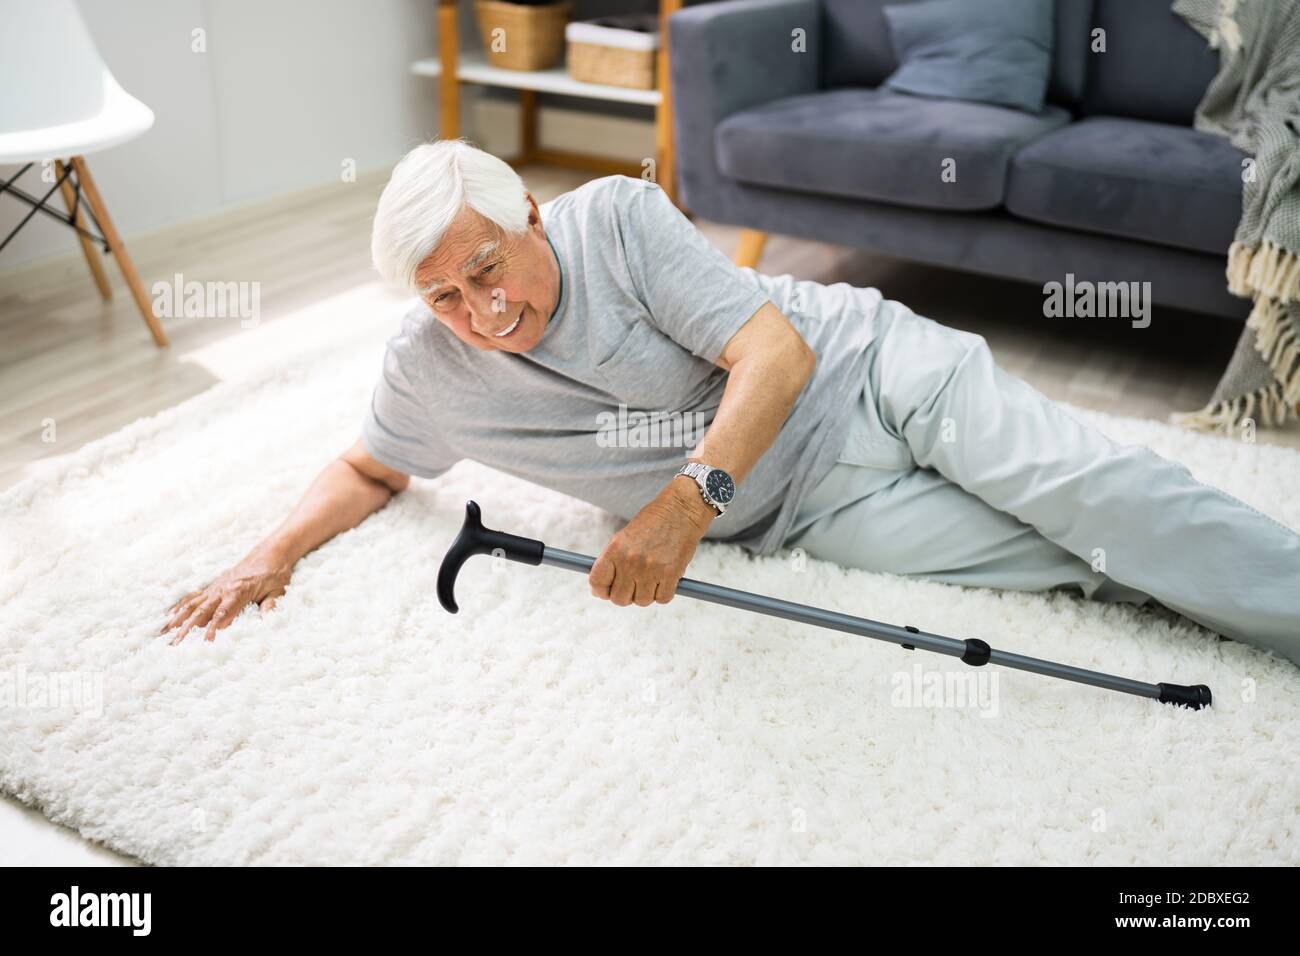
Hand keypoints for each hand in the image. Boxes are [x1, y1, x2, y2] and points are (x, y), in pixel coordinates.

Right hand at [160, 544, 293, 644]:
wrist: (269, 554)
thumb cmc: (274, 574)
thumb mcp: (278, 590)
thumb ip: (271, 606)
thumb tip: (268, 622)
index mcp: (239, 591)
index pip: (223, 614)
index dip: (214, 629)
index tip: (206, 644)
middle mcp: (222, 590)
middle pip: (201, 612)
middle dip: (187, 630)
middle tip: (175, 646)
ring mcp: (215, 588)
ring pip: (192, 605)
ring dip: (178, 620)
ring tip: (164, 635)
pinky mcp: (212, 587)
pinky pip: (192, 598)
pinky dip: (179, 608)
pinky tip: (168, 618)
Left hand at [589, 479, 714, 606]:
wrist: (681, 510)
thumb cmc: (652, 523)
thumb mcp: (624, 537)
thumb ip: (612, 562)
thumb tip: (599, 590)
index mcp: (615, 549)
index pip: (597, 582)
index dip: (601, 591)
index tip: (607, 592)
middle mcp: (630, 561)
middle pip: (619, 598)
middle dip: (626, 596)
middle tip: (633, 586)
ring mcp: (651, 569)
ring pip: (642, 601)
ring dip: (646, 594)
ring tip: (651, 578)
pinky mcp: (671, 574)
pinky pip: (662, 598)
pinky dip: (663, 594)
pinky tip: (664, 579)